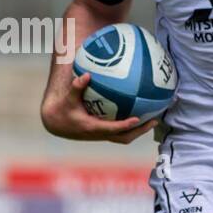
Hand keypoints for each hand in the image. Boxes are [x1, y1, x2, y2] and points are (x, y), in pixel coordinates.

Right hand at [41, 72, 156, 142]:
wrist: (56, 123)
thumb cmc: (62, 108)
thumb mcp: (67, 98)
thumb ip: (76, 87)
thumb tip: (86, 75)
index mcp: (92, 127)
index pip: (113, 129)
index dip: (125, 125)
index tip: (138, 119)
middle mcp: (100, 134)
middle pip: (125, 137)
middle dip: (141, 131)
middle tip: (155, 120)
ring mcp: (103, 135)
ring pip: (125, 137)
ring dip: (140, 130)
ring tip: (155, 119)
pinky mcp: (104, 133)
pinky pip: (122, 132)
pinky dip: (132, 126)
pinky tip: (142, 114)